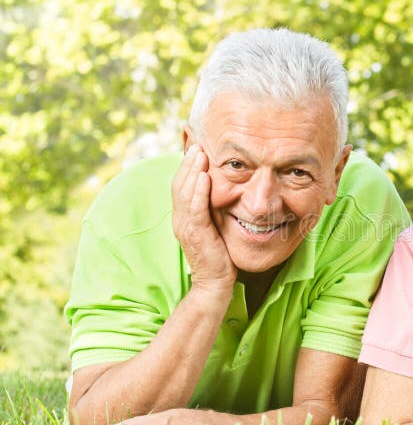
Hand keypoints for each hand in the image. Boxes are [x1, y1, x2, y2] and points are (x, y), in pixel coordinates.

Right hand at [172, 145, 236, 294]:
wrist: (215, 283)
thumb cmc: (219, 254)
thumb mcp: (215, 225)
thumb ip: (214, 208)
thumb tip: (221, 188)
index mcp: (184, 215)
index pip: (181, 184)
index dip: (186, 164)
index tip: (195, 144)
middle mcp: (181, 218)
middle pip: (179, 183)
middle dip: (187, 161)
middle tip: (197, 141)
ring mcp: (186, 226)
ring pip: (184, 192)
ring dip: (191, 170)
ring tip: (200, 152)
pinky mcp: (197, 234)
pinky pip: (195, 209)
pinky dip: (198, 191)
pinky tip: (204, 177)